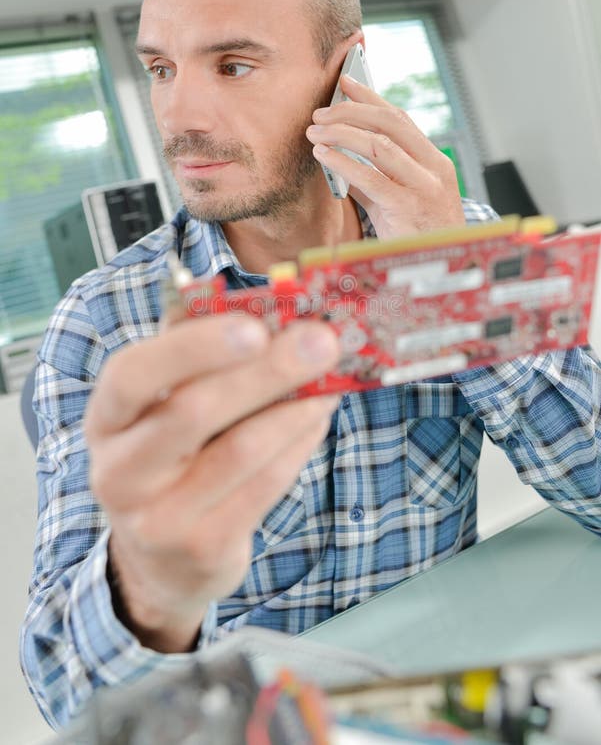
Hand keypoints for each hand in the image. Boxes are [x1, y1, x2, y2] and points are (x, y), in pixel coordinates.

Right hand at [85, 315, 339, 652]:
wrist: (160, 559)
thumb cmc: (170, 458)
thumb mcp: (162, 409)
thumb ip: (196, 356)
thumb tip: (261, 305)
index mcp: (107, 421)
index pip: (132, 375)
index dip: (193, 348)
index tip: (254, 326)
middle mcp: (120, 472)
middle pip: (194, 411)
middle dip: (267, 371)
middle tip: (322, 341)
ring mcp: (160, 517)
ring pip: (241, 450)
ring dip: (296, 407)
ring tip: (332, 379)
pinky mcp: (205, 546)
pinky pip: (267, 484)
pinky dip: (301, 442)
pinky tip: (317, 417)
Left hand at [306, 75, 465, 238]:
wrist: (444, 269)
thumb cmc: (418, 237)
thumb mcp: (398, 201)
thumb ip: (372, 178)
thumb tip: (337, 156)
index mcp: (435, 161)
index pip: (400, 118)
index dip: (371, 98)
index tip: (345, 83)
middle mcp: (434, 168)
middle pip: (389, 123)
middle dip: (350, 112)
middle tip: (320, 113)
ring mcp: (424, 187)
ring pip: (379, 145)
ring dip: (342, 133)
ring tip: (315, 132)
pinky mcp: (407, 207)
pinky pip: (370, 178)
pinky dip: (343, 162)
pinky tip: (323, 155)